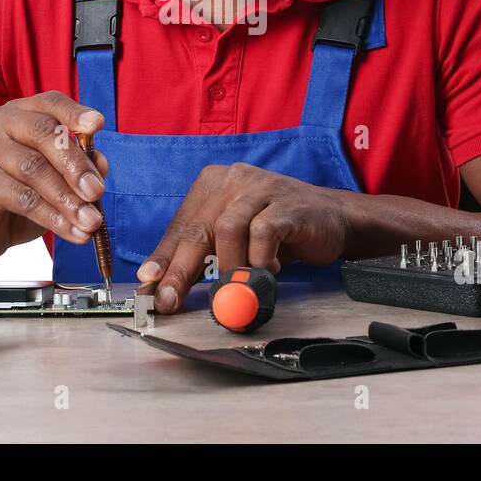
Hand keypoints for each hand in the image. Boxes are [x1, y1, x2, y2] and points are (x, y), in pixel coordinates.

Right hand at [0, 91, 108, 261]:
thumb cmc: (14, 197)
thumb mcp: (54, 179)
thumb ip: (77, 166)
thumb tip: (101, 163)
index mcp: (19, 112)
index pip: (50, 103)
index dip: (75, 112)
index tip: (98, 125)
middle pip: (44, 133)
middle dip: (76, 164)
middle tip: (97, 192)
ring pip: (34, 168)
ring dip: (68, 198)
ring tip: (91, 221)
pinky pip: (21, 197)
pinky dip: (52, 216)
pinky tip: (71, 230)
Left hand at [137, 162, 352, 313]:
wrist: (332, 219)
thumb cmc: (277, 231)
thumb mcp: (232, 241)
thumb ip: (201, 257)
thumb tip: (161, 285)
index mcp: (212, 184)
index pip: (181, 226)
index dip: (164, 260)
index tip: (149, 289)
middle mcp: (233, 179)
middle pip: (198, 229)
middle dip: (181, 271)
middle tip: (171, 300)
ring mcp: (260, 188)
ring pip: (227, 230)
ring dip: (230, 266)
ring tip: (240, 285)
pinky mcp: (286, 203)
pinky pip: (263, 233)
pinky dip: (260, 259)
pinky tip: (270, 269)